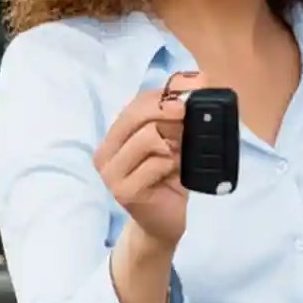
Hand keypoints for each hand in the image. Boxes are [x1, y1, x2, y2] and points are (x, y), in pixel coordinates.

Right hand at [94, 71, 203, 249]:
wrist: (165, 222)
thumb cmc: (169, 179)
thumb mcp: (173, 142)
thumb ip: (176, 116)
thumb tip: (196, 80)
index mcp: (114, 137)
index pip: (136, 103)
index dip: (165, 93)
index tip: (193, 88)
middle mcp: (106, 153)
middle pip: (138, 115)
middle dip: (168, 111)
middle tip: (189, 114)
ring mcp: (111, 174)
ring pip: (147, 137)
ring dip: (173, 142)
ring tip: (180, 154)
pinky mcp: (124, 191)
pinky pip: (155, 163)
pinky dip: (172, 164)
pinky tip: (175, 172)